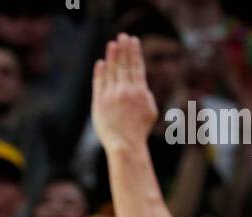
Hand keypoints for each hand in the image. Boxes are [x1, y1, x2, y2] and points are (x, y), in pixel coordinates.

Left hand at [92, 34, 158, 153]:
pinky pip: (99, 83)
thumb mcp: (151, 111)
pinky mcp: (99, 103)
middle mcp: (126, 90)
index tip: (133, 40)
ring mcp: (112, 96)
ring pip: (112, 71)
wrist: (125, 145)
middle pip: (124, 64)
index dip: (135, 52)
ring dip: (112, 56)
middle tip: (122, 36)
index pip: (137, 66)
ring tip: (112, 44)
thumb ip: (147, 95)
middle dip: (124, 49)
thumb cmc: (139, 132)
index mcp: (140, 91)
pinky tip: (101, 63)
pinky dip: (100, 72)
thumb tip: (142, 85)